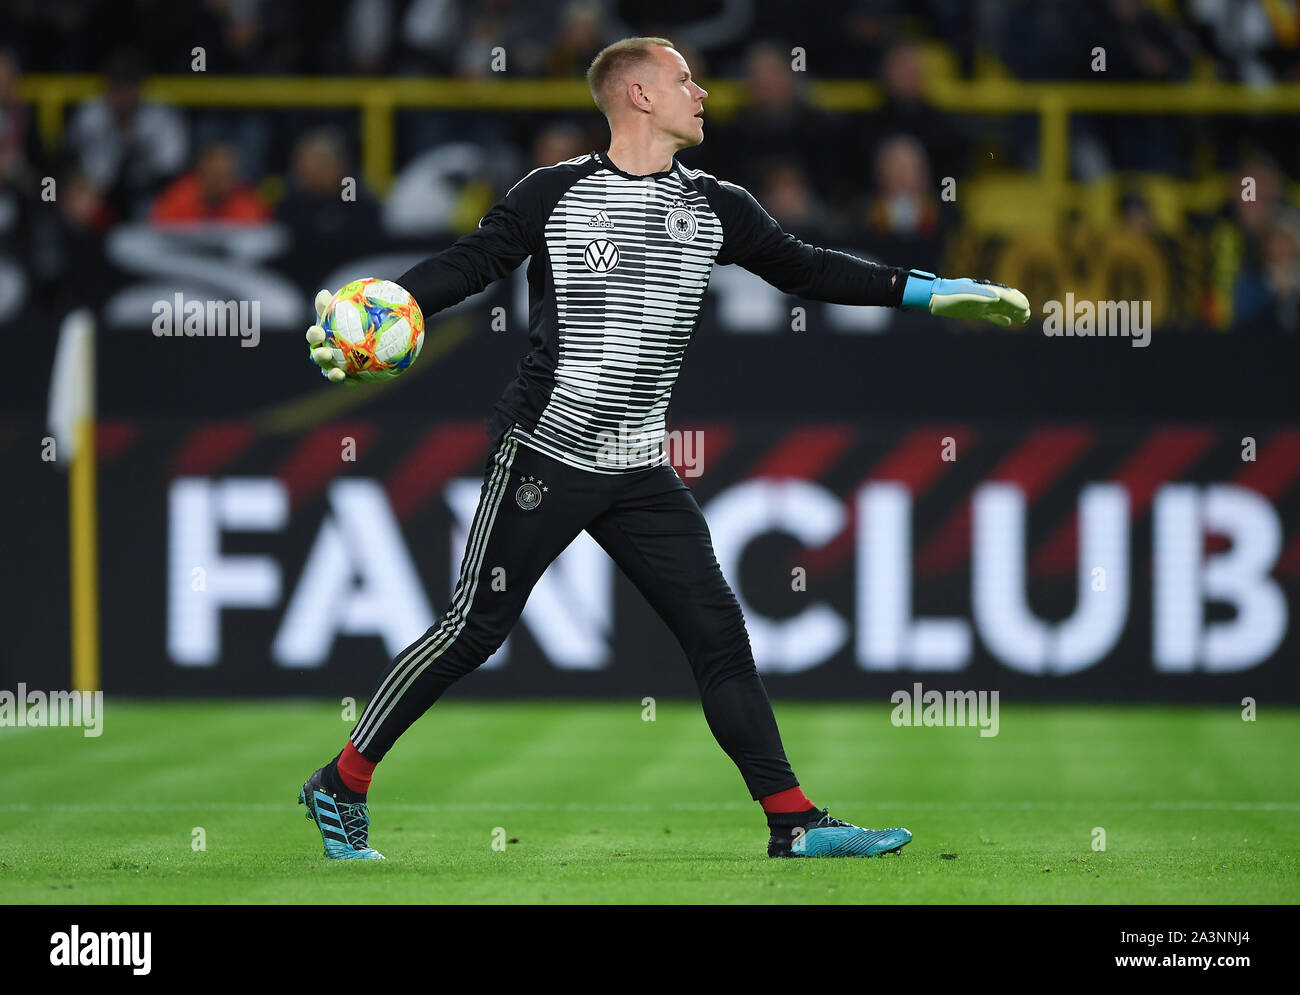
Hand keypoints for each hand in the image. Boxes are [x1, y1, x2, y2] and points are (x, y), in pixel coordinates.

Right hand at [305, 288, 352, 383]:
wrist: (370, 336)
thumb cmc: (353, 320)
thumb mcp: (344, 311)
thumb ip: (333, 305)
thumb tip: (323, 294)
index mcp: (321, 337)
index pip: (313, 336)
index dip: (314, 335)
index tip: (319, 332)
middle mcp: (324, 353)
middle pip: (318, 356)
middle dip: (320, 356)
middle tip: (326, 353)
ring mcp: (335, 366)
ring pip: (330, 372)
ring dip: (332, 374)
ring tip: (339, 373)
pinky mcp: (348, 376)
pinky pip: (349, 381)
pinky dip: (351, 382)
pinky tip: (357, 381)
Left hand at [903, 270, 1031, 326]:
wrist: (936, 298)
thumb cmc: (950, 294)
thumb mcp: (964, 294)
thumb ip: (981, 296)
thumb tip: (998, 298)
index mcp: (986, 290)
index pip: (1005, 295)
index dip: (1016, 301)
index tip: (1026, 307)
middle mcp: (986, 296)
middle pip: (1006, 301)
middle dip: (1018, 307)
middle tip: (1027, 314)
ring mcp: (981, 304)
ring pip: (1001, 308)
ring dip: (1013, 313)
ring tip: (1023, 319)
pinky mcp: (975, 311)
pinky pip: (991, 315)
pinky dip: (1000, 318)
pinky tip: (1008, 323)